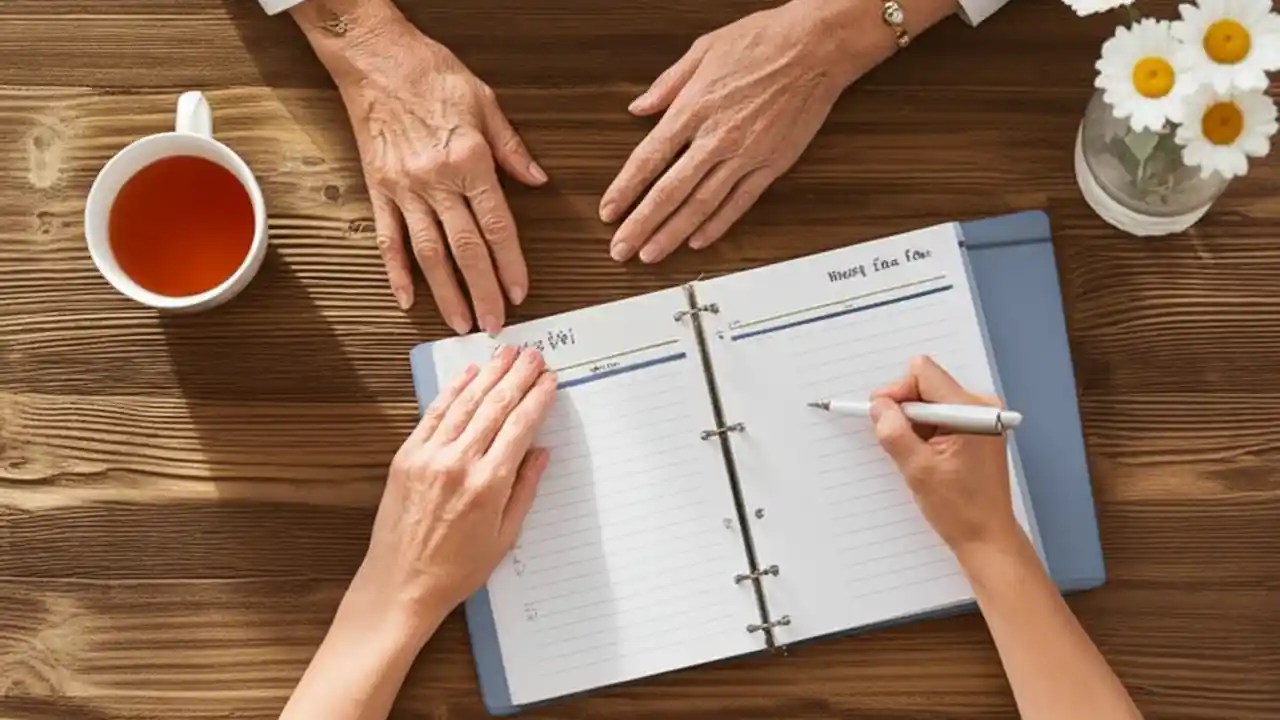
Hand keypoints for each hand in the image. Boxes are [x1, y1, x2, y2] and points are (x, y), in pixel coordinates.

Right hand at [296, 2, 547, 333]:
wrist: (375, 57)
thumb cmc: (430, 73)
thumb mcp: (485, 102)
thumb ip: (511, 148)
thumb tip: (537, 180)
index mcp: (468, 160)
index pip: (496, 226)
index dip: (510, 264)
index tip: (520, 292)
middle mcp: (436, 180)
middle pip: (465, 249)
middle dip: (483, 291)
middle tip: (494, 323)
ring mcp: (404, 188)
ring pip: (428, 253)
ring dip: (446, 293)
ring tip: (459, 323)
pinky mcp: (378, 189)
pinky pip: (387, 239)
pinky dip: (396, 272)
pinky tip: (407, 299)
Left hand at [358, 345, 556, 640]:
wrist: (400, 584)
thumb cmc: (455, 570)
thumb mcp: (504, 537)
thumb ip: (524, 490)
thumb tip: (541, 453)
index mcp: (488, 485)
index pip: (520, 428)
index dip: (537, 399)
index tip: (549, 381)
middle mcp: (458, 464)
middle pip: (495, 407)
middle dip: (517, 377)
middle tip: (533, 356)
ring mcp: (429, 457)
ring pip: (465, 403)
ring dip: (489, 374)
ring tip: (506, 353)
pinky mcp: (407, 457)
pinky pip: (434, 415)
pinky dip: (453, 391)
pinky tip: (468, 375)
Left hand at [599, 0, 896, 263]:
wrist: (816, 46)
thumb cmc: (763, 40)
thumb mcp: (704, 49)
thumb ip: (668, 84)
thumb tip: (639, 108)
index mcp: (694, 108)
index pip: (648, 158)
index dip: (625, 189)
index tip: (608, 211)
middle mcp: (716, 136)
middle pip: (669, 191)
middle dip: (641, 224)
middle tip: (621, 248)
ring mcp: (745, 154)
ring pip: (702, 204)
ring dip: (673, 233)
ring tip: (651, 254)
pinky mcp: (772, 164)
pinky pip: (740, 202)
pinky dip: (718, 225)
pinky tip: (698, 241)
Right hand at [869, 356, 1021, 556]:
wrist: (987, 536)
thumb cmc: (960, 509)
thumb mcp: (917, 470)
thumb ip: (894, 432)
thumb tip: (878, 407)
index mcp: (971, 410)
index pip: (923, 374)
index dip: (896, 392)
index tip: (882, 415)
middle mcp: (981, 406)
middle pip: (926, 385)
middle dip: (904, 410)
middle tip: (896, 440)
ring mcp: (981, 418)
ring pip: (930, 402)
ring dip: (914, 424)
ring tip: (915, 455)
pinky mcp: (977, 429)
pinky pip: (940, 417)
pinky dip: (926, 432)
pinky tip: (926, 456)